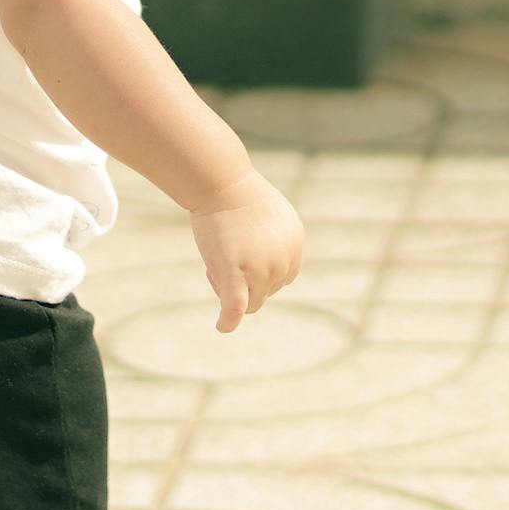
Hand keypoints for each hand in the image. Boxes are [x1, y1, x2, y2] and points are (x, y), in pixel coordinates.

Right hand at [187, 173, 304, 333]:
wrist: (222, 183)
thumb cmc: (237, 193)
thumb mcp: (266, 215)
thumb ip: (270, 238)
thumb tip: (262, 252)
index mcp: (295, 245)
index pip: (282, 277)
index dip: (259, 273)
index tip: (238, 255)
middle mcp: (285, 261)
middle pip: (266, 290)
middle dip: (243, 280)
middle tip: (220, 255)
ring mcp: (263, 270)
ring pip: (251, 301)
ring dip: (230, 290)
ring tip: (213, 266)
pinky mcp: (238, 275)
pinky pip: (236, 307)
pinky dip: (229, 320)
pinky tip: (222, 326)